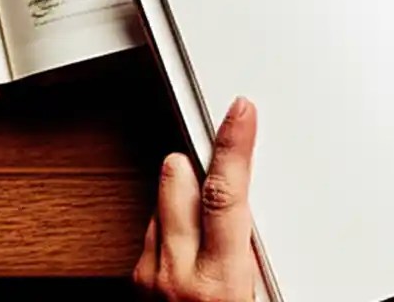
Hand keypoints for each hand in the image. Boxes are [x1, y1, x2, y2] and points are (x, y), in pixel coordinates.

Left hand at [134, 97, 257, 301]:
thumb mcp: (260, 299)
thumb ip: (254, 259)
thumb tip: (260, 224)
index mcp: (218, 280)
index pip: (225, 193)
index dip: (234, 144)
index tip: (240, 111)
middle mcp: (175, 273)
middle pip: (177, 183)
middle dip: (196, 167)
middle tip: (218, 170)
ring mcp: (147, 279)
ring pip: (160, 206)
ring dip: (181, 202)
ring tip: (206, 223)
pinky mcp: (132, 286)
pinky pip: (149, 236)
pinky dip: (169, 232)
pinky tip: (189, 251)